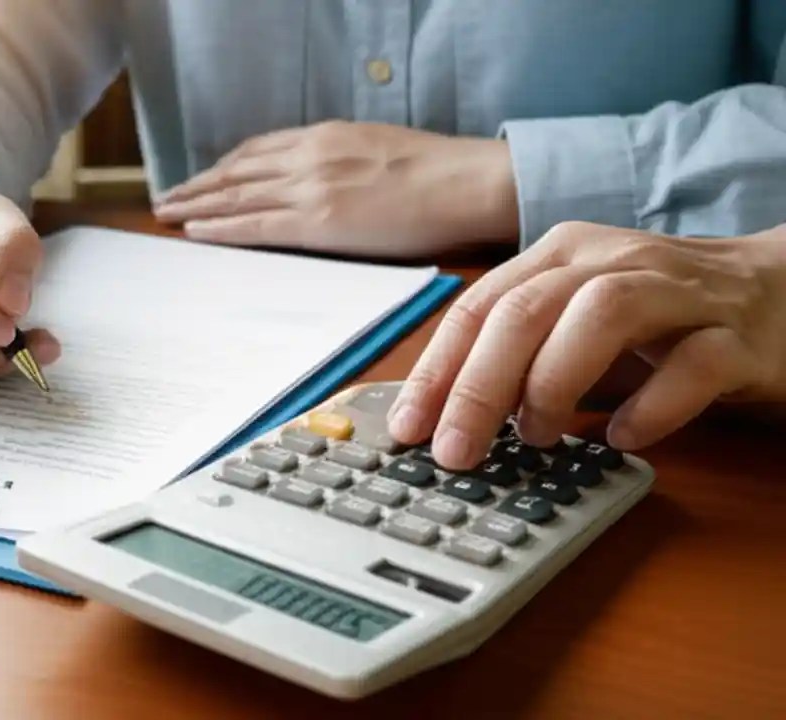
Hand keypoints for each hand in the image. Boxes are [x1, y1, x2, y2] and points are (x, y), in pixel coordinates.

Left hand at [153, 121, 518, 257]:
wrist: (465, 182)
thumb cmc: (436, 171)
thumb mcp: (378, 148)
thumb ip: (342, 158)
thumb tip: (327, 175)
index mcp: (325, 137)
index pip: (257, 150)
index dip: (223, 166)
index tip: (203, 178)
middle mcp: (308, 157)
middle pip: (236, 172)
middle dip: (197, 186)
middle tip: (165, 198)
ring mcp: (309, 188)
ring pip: (236, 197)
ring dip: (196, 206)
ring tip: (166, 215)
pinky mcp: (317, 222)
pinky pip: (254, 226)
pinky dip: (220, 228)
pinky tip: (195, 231)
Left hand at [386, 222, 785, 469]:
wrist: (780, 294)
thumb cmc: (659, 319)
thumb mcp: (573, 324)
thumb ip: (516, 357)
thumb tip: (441, 418)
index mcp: (560, 255)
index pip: (479, 307)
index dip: (437, 370)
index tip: (408, 429)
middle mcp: (611, 260)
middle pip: (525, 311)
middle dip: (477, 387)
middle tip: (455, 452)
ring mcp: (678, 292)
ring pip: (600, 316)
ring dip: (555, 382)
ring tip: (535, 437)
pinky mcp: (736, 334)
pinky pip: (692, 365)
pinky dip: (652, 406)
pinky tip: (623, 438)